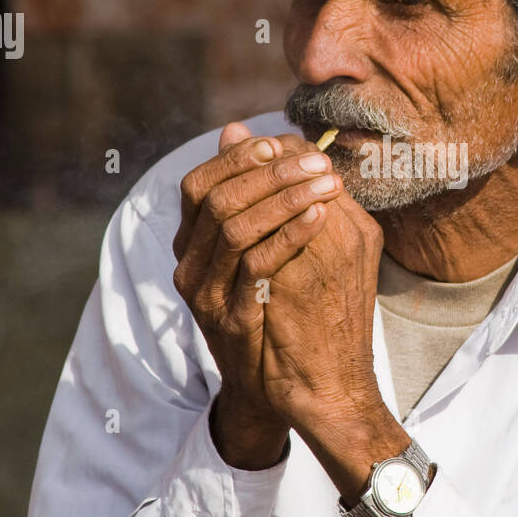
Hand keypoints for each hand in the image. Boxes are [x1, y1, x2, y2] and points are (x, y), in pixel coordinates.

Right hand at [172, 121, 344, 465]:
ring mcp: (205, 295)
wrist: (291, 386)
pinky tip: (321, 217)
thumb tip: (244, 130)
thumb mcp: (266, 245)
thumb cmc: (283, 308)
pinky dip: (291, 234)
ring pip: (234, 227)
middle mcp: (189, 266)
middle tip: (318, 163)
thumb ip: (253, 194)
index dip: (237, 159)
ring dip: (285, 198)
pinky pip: (257, 265)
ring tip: (328, 184)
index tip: (280, 145)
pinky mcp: (231, 319)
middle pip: (217, 199)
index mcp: (192, 244)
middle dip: (270, 173)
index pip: (198, 183)